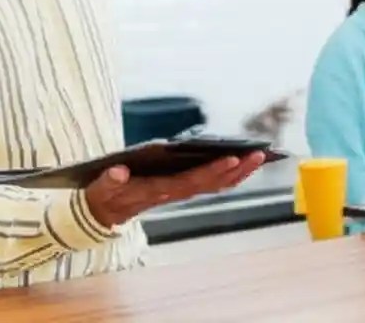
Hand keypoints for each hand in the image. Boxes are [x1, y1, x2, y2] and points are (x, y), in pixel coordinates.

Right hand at [84, 152, 264, 227]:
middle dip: (236, 169)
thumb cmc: (107, 193)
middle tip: (259, 154)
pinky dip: (230, 174)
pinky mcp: (183, 188)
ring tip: (260, 156)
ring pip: (216, 184)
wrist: (107, 211)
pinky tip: (244, 163)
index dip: (212, 170)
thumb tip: (118, 171)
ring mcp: (181, 191)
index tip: (232, 158)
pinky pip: (212, 183)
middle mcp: (175, 192)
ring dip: (239, 172)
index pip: (191, 180)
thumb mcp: (103, 186)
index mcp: (158, 189)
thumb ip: (111, 180)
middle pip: (211, 182)